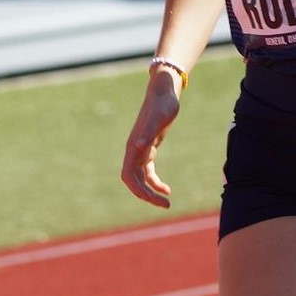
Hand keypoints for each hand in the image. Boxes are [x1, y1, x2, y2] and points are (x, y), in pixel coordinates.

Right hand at [120, 70, 183, 207]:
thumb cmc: (163, 104)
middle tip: (165, 205)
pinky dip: (155, 182)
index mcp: (133, 147)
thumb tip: (138, 147)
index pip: (128, 176)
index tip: (153, 199)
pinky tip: (167, 189)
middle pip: (134, 181)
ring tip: (167, 203)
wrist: (164, 91)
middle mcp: (134, 150)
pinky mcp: (149, 148)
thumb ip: (148, 132)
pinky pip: (148, 172)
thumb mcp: (159, 118)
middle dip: (146, 195)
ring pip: (141, 178)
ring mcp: (140, 150)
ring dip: (151, 192)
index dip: (138, 190)